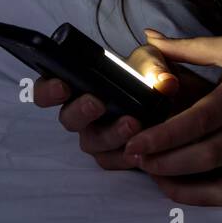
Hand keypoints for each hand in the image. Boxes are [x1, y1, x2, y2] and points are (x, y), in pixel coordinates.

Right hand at [32, 40, 213, 170]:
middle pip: (68, 119)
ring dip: (110, 134)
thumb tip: (165, 82)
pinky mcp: (114, 155)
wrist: (174, 100)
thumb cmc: (150, 74)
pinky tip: (141, 150)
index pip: (48, 88)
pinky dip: (126, 156)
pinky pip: (113, 160)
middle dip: (80, 111)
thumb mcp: (153, 62)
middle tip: (96, 103)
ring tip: (132, 123)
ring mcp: (97, 135)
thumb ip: (154, 66)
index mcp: (80, 85)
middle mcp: (82, 113)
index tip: (61, 86)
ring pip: (92, 142)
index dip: (47, 89)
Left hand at [122, 28, 221, 205]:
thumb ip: (189, 47)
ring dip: (174, 178)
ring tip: (146, 168)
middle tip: (132, 154)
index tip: (135, 140)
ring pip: (212, 177)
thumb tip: (147, 37)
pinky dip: (196, 197)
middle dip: (163, 159)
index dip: (166, 133)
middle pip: (203, 154)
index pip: (201, 119)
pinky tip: (172, 184)